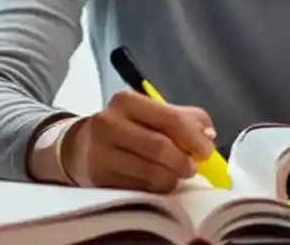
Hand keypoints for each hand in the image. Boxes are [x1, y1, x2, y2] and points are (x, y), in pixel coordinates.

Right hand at [61, 91, 216, 193]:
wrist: (81, 148)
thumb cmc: (127, 128)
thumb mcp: (152, 114)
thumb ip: (185, 119)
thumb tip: (208, 135)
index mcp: (127, 101)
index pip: (170, 119)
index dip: (194, 138)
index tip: (206, 152)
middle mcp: (109, 123)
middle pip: (160, 146)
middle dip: (183, 161)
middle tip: (192, 169)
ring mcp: (100, 152)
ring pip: (150, 172)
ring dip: (171, 178)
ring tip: (174, 177)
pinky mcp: (98, 178)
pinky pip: (138, 188)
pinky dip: (154, 189)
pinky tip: (155, 183)